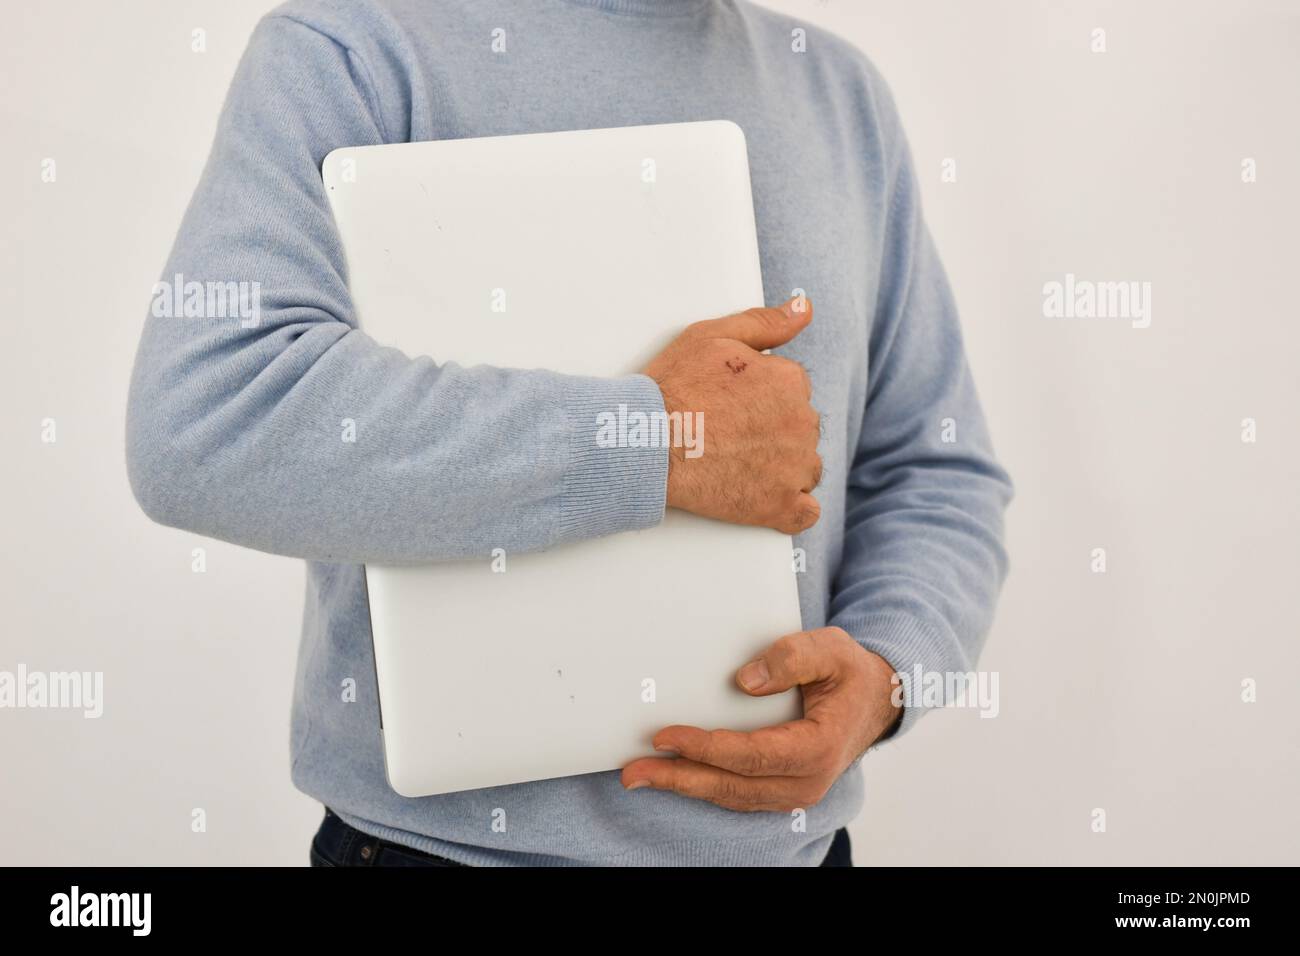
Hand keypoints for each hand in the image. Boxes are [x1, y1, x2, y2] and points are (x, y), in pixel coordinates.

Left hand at [621, 627, 901, 811]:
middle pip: (732, 785)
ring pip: (730, 795)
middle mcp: (807, 780)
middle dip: (679, 778)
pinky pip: (735, 793)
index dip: (706, 747)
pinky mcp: (780, 789)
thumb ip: (793, 657)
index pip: (753, 754)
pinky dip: (701, 785)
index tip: (666, 736)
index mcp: (819, 748)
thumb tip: (746, 680)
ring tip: (639, 775)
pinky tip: (671, 775)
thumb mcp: (832, 649)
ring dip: (683, 786)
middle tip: (633, 771)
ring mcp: (794, 791)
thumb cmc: (849, 673)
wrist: (874, 701)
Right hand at [642, 298, 821, 534]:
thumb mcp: (713, 336)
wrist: (645, 444)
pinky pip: (805, 512)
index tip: (734, 407)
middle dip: (774, 431)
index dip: (762, 397)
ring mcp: (794, 467)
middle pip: (800, 428)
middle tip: (730, 435)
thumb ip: (765, 322)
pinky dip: (791, 508)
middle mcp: (802, 422)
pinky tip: (766, 498)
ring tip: (738, 464)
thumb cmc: (672, 389)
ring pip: (805, 467)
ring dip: (782, 467)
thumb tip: (804, 308)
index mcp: (789, 380)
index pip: (792, 389)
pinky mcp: (779, 505)